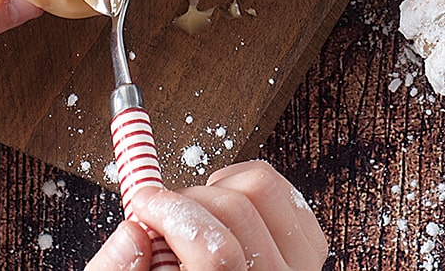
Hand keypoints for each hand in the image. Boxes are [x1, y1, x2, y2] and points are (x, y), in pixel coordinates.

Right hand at [86, 160, 327, 269]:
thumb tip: (134, 229)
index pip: (216, 253)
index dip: (173, 214)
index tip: (143, 200)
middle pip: (235, 210)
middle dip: (187, 199)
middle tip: (164, 212)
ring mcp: (300, 267)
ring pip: (261, 186)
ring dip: (218, 186)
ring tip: (197, 212)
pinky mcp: (310, 248)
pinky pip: (280, 187)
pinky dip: (244, 182)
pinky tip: (225, 209)